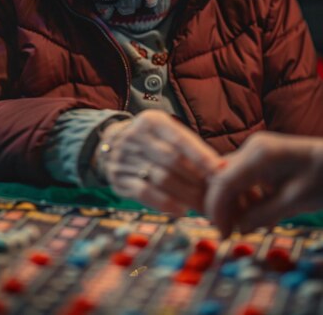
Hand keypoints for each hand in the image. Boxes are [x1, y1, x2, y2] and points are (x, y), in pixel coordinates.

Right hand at [94, 110, 220, 214]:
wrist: (111, 143)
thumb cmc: (152, 139)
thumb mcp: (165, 131)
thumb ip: (188, 146)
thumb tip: (220, 168)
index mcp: (151, 121)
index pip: (179, 138)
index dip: (201, 155)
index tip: (220, 169)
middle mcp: (135, 136)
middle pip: (171, 159)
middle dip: (196, 177)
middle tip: (217, 192)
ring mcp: (124, 158)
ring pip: (160, 178)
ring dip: (185, 193)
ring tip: (204, 204)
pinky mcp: (119, 180)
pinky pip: (145, 193)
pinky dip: (166, 203)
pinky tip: (182, 210)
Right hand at [204, 132, 322, 237]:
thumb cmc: (322, 179)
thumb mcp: (294, 202)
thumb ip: (262, 215)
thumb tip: (237, 228)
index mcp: (259, 155)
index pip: (223, 182)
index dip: (218, 209)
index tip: (223, 234)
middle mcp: (251, 148)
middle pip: (222, 178)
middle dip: (223, 207)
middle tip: (231, 233)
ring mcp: (255, 150)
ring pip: (231, 178)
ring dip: (235, 203)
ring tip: (249, 225)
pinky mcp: (260, 156)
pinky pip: (243, 177)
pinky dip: (245, 196)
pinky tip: (259, 214)